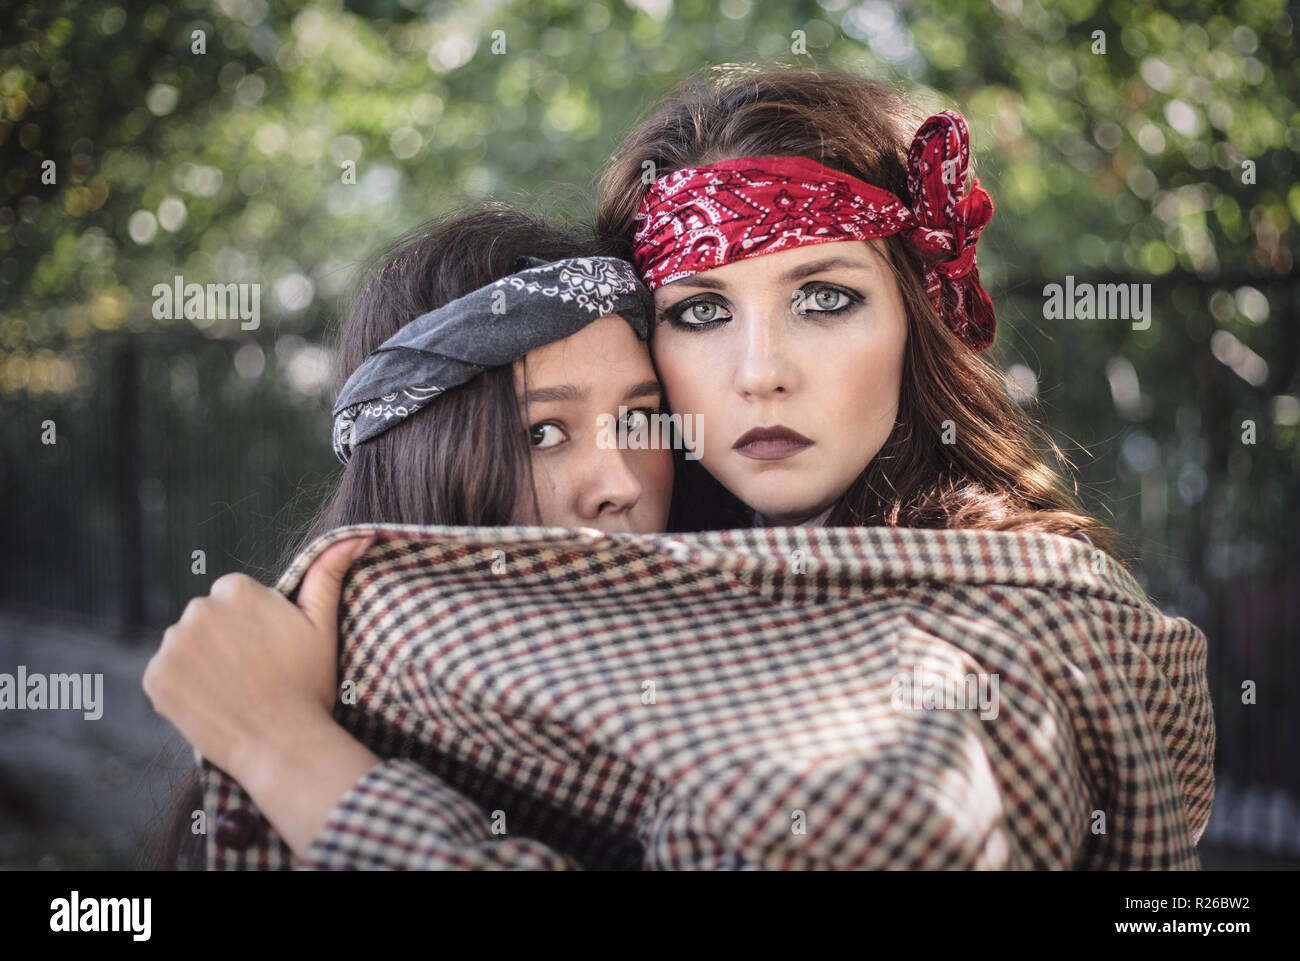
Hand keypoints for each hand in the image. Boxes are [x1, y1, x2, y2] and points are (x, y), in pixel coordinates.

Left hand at [142, 536, 374, 781]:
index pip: (234, 597)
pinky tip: (210, 703)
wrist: (283, 744)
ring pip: (185, 645)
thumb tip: (359, 537)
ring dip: (201, 663)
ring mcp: (174, 645)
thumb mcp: (323, 625)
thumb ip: (328, 574)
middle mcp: (198, 608)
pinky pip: (164, 675)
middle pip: (207, 618)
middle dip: (224, 639)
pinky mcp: (156, 678)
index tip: (268, 651)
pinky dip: (181, 688)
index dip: (253, 626)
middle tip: (253, 673)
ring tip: (233, 690)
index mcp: (237, 589)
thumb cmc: (309, 684)